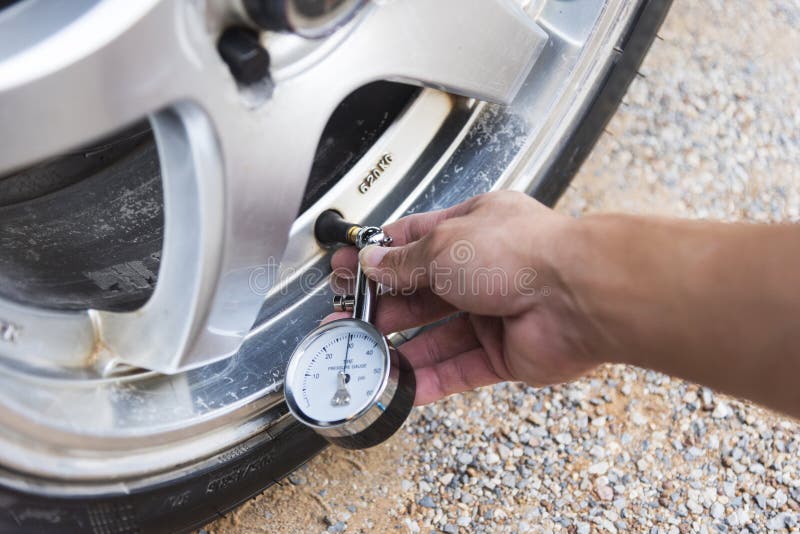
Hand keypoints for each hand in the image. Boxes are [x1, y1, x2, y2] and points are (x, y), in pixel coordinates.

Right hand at [327, 191, 602, 404]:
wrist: (577, 295)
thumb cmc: (522, 252)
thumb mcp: (445, 245)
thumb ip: (405, 261)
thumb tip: (373, 262)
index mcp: (474, 228)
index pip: (416, 240)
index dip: (380, 256)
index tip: (349, 267)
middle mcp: (484, 270)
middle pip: (422, 292)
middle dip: (383, 306)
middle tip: (348, 318)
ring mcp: (494, 313)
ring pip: (437, 335)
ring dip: (399, 347)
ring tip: (363, 355)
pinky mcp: (504, 354)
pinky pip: (458, 370)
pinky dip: (428, 380)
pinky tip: (399, 387)